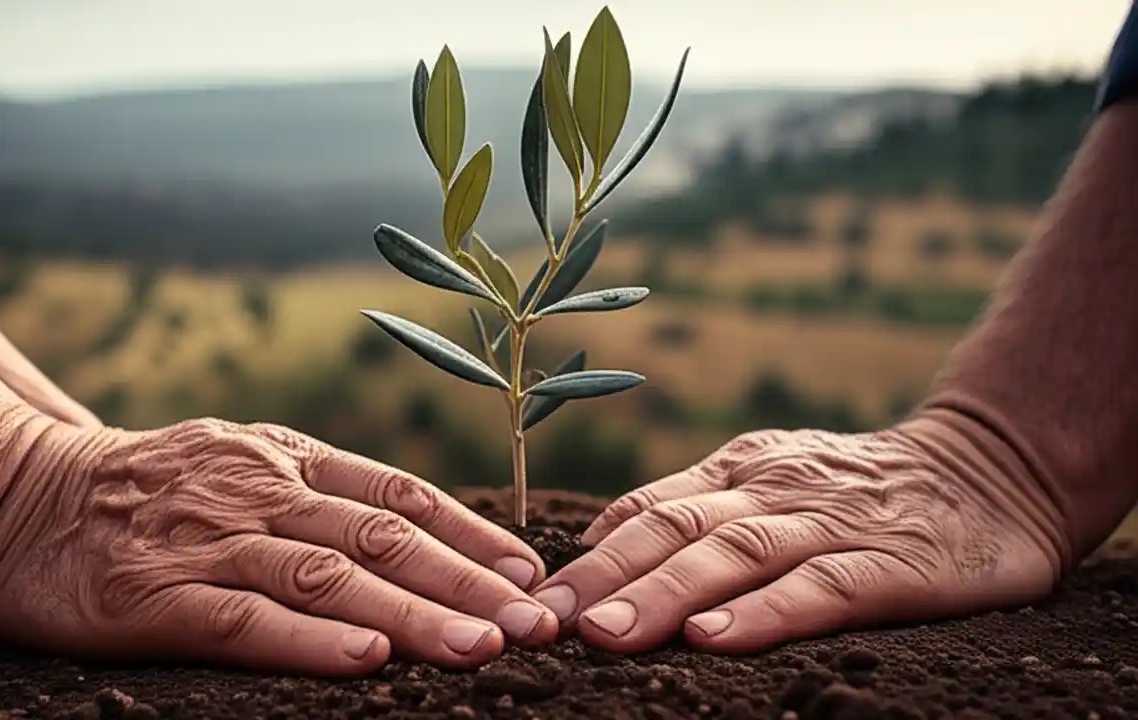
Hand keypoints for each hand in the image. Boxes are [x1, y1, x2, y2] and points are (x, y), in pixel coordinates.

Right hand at [0, 418, 556, 675]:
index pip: (400, 496)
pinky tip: (367, 660)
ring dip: (412, 612)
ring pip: (327, 576)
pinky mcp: (154, 596)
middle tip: (535, 622)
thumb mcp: (245, 464)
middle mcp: (262, 492)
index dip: (471, 535)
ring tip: (480, 647)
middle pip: (382, 537)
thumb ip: (321, 494)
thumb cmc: (152, 490)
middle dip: (467, 582)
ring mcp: (209, 541)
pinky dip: (308, 638)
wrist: (23, 492)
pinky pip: (242, 618)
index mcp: (289, 460)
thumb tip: (419, 535)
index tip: (530, 574)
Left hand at [532, 409, 1069, 652]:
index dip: (591, 552)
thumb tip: (602, 552)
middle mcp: (775, 488)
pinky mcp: (892, 562)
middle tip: (548, 623)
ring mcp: (833, 522)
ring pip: (737, 553)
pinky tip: (718, 637)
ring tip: (609, 634)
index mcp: (740, 470)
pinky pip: (823, 587)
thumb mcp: (774, 483)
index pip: (651, 508)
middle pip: (677, 529)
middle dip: (606, 577)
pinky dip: (767, 612)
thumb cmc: (860, 491)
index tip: (533, 597)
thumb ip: (700, 512)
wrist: (990, 470)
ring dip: (665, 593)